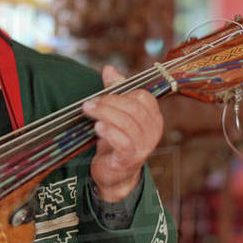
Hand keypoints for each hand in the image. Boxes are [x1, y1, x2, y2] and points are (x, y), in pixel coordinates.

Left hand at [82, 65, 163, 201]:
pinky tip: (97, 128)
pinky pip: (123, 142)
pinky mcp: (131, 159)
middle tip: (88, 103)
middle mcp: (153, 130)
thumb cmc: (117, 140)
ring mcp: (144, 145)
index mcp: (152, 116)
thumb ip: (114, 91)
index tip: (100, 95)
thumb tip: (108, 69)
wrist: (114, 174)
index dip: (120, 93)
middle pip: (133, 108)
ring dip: (105, 114)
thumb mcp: (117, 114)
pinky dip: (109, 132)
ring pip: (127, 123)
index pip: (142, 97)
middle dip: (108, 102)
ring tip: (89, 112)